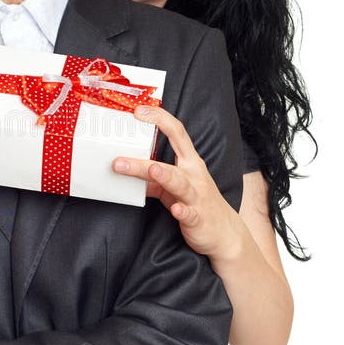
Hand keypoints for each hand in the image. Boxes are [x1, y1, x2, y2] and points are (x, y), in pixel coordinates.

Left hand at [113, 105, 240, 257]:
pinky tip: (175, 209)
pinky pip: (189, 213)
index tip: (139, 111)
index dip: (159, 119)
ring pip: (179, 183)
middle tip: (118, 159)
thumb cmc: (198, 203)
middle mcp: (194, 175)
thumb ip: (154, 179)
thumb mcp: (175, 188)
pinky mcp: (198, 218)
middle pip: (170, 159)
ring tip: (152, 170)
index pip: (176, 133)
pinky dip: (182, 210)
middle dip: (144, 158)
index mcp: (189, 162)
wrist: (225, 233)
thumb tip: (128, 171)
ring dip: (164, 176)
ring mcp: (196, 196)